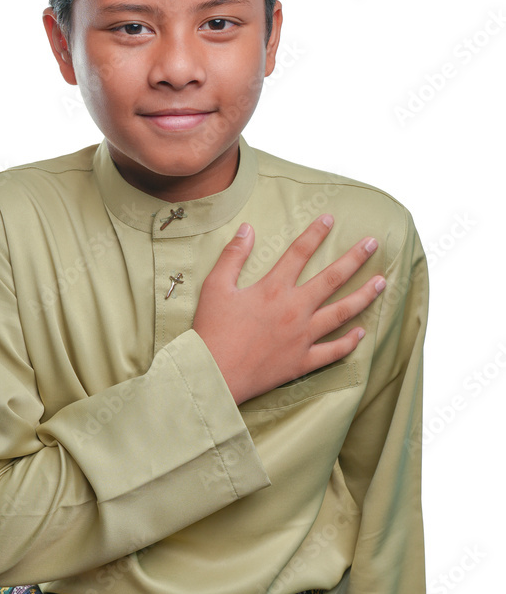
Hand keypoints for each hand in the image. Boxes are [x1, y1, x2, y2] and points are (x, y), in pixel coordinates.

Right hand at [192, 215, 384, 405]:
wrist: (214, 374)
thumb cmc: (211, 330)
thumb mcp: (215, 286)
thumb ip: (233, 255)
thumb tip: (247, 228)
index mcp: (274, 288)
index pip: (299, 252)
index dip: (315, 233)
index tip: (330, 219)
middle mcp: (295, 309)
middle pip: (332, 278)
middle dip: (355, 258)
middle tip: (373, 243)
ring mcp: (302, 337)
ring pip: (343, 313)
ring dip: (364, 295)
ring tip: (382, 282)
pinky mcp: (302, 361)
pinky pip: (333, 351)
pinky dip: (349, 343)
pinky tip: (362, 333)